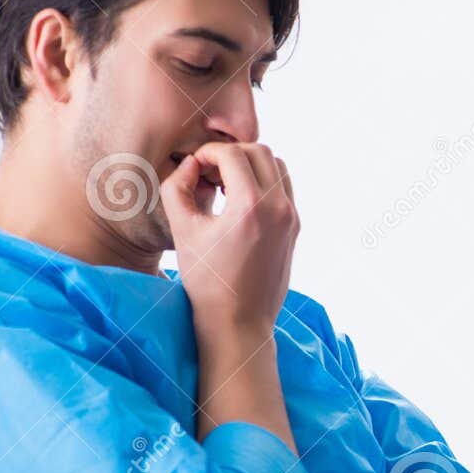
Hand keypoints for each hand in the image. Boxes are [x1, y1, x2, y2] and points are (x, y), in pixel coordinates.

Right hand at [161, 142, 298, 337]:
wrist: (239, 321)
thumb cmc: (207, 281)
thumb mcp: (183, 231)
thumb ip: (178, 188)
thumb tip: (191, 163)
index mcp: (251, 207)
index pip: (232, 154)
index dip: (208, 152)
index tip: (194, 167)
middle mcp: (278, 208)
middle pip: (259, 151)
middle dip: (231, 153)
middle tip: (209, 171)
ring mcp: (291, 217)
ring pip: (277, 165)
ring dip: (251, 164)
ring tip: (226, 182)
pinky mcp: (295, 227)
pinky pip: (284, 187)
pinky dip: (264, 181)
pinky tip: (240, 199)